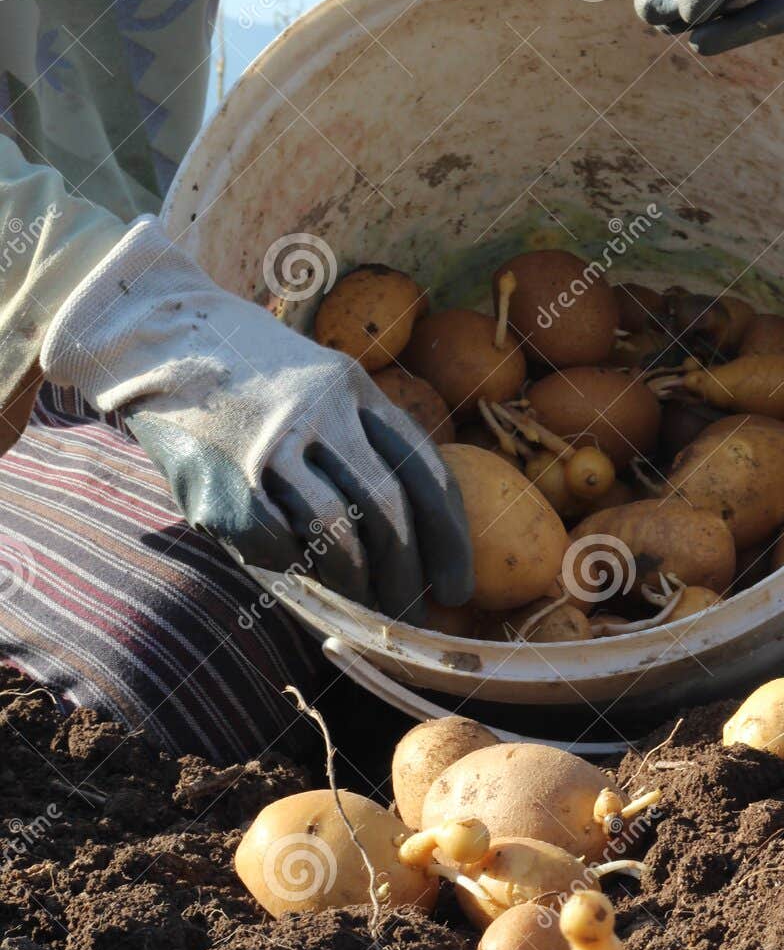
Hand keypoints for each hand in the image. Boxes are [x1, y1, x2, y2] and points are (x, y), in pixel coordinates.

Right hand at [39, 217, 472, 622]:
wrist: (158, 335)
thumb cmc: (250, 373)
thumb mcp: (320, 378)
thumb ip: (362, 438)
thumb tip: (409, 537)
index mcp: (354, 387)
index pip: (425, 470)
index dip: (451, 539)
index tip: (459, 587)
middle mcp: (319, 412)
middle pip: (389, 510)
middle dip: (407, 574)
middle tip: (410, 614)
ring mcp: (268, 446)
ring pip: (337, 536)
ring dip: (357, 587)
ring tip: (362, 610)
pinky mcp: (223, 481)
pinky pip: (276, 546)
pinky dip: (295, 574)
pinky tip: (300, 580)